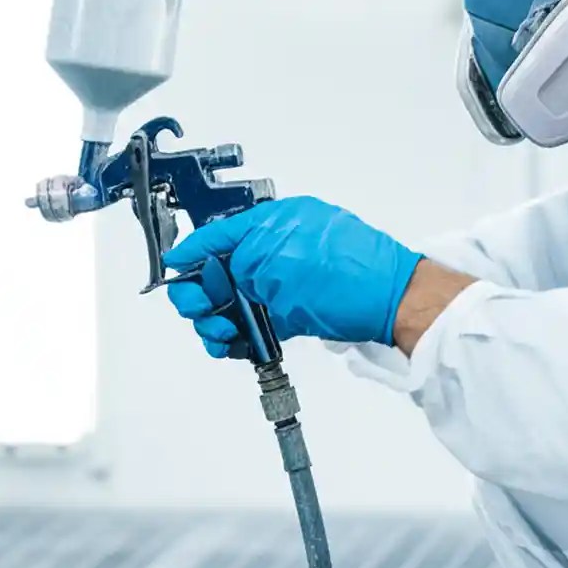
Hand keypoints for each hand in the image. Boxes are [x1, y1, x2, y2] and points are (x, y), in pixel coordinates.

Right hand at [163, 196, 422, 357]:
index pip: (219, 233)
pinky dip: (240, 333)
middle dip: (203, 294)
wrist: (395, 306)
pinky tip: (232, 344)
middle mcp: (279, 247)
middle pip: (222, 271)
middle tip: (199, 312)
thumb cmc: (351, 278)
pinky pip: (256, 318)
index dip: (192, 252)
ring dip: (218, 319)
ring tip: (219, 335)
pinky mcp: (296, 308)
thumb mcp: (279, 264)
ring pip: (236, 300)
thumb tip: (222, 273)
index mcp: (275, 222)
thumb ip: (242, 263)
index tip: (173, 267)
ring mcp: (288, 279)